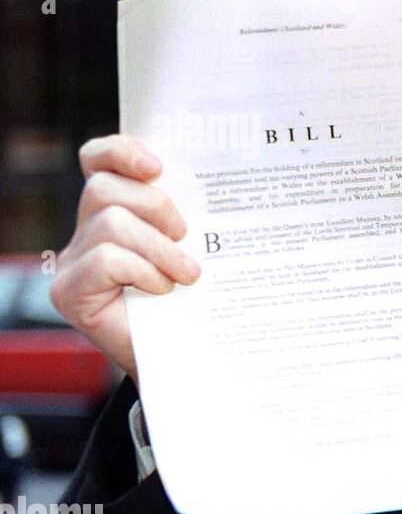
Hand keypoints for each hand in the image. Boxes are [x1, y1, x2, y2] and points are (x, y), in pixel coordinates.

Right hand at [50, 135, 199, 384]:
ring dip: (158, 247)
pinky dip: (141, 270)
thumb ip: (189, 217)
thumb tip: (219, 182)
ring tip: (187, 274)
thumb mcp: (197, 250)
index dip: (121, 151)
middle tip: (186, 235)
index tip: (158, 166)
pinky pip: (104, 259)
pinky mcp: (70, 293)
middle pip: (105, 188)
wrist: (185, 362)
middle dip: (154, 205)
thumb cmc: (194, 303)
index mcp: (117, 212)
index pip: (99, 161)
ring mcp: (74, 263)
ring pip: (109, 223)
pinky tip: (162, 290)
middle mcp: (87, 233)